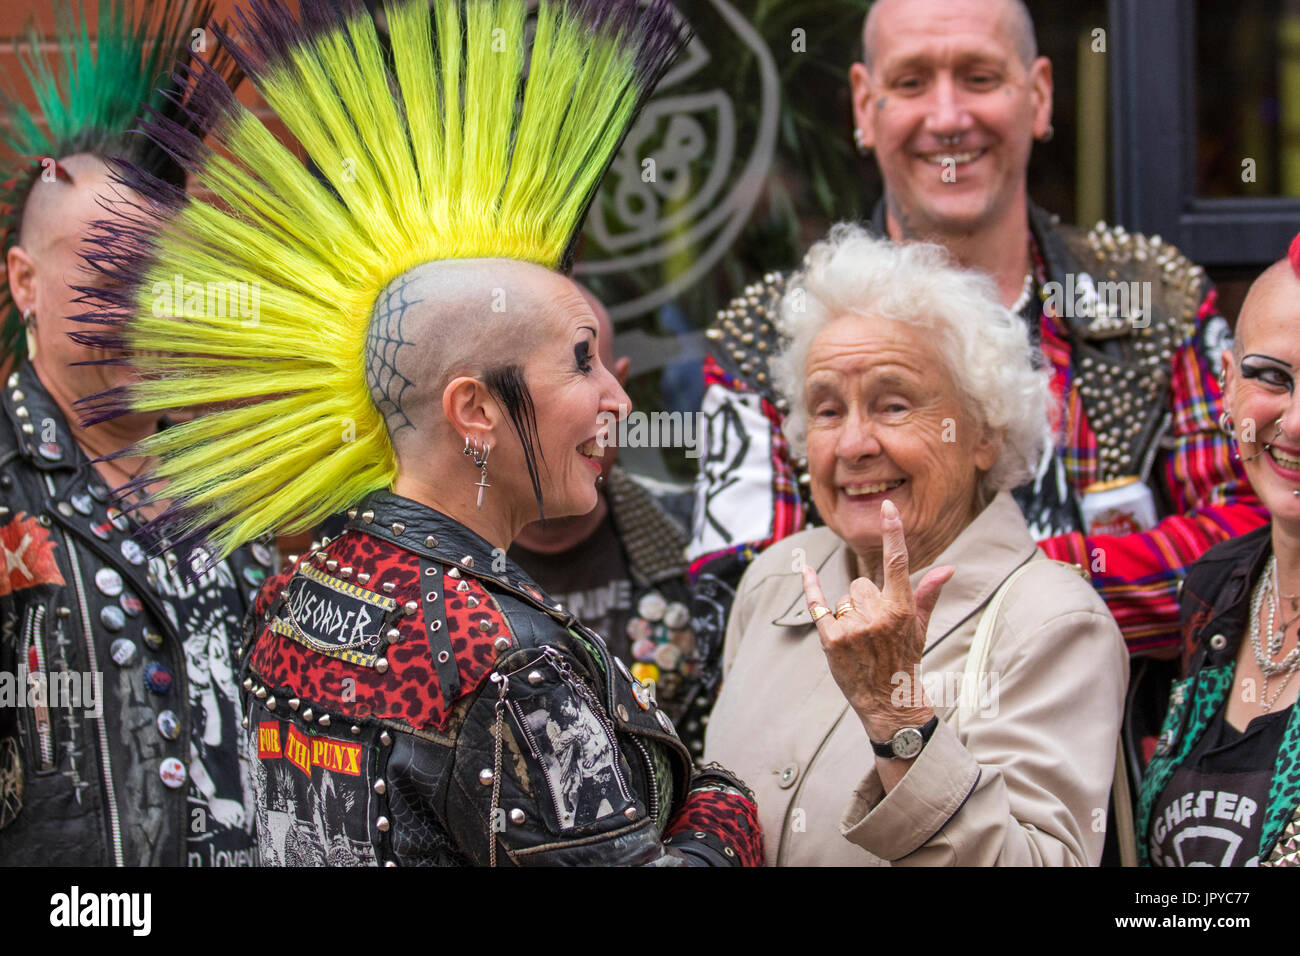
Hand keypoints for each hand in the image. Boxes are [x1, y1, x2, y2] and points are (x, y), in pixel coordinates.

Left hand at [802, 499, 952, 741]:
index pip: (897, 562)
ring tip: (861, 641)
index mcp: (902, 608)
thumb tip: (949, 568)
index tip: (887, 506)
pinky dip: (811, 589)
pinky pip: (816, 605)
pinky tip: (805, 570)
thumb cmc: (905, 659)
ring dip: (848, 614)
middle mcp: (878, 616)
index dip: (892, 533)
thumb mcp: (919, 627)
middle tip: (874, 630)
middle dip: (864, 601)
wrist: (889, 701)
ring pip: (843, 599)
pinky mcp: (831, 640)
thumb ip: (928, 593)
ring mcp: (853, 628)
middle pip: (860, 584)